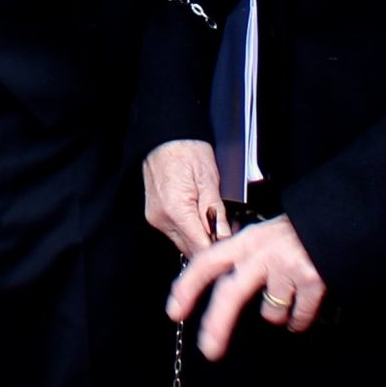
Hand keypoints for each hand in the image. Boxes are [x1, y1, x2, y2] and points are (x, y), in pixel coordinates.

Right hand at [143, 139, 227, 256]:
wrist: (166, 136)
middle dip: (210, 246)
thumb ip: (217, 214)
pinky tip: (201, 219)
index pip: (199, 247)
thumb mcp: (210, 181)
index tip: (230, 249)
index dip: (217, 250)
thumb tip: (224, 238)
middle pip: (189, 249)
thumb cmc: (187, 150)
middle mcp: (161, 218)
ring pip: (182, 243)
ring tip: (215, 223)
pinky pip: (175, 232)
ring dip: (200, 239)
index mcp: (176, 210)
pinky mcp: (155, 215)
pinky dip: (190, 230)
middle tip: (227, 233)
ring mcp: (155, 218)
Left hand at [163, 215, 325, 361]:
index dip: (188, 286)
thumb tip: (221, 290)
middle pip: (231, 293)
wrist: (340, 223)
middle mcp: (264, 252)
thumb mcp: (264, 237)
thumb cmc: (297, 235)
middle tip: (209, 350)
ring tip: (290, 291)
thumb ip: (243, 259)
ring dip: (277, 311)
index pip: (208, 262)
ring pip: (270, 312)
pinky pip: (296, 318)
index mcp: (248, 241)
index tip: (175, 311)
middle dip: (217, 325)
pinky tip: (305, 301)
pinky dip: (299, 318)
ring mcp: (288, 267)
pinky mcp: (312, 282)